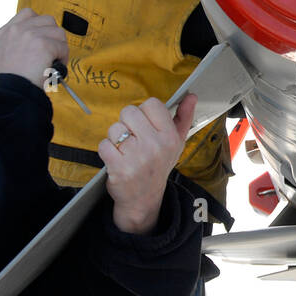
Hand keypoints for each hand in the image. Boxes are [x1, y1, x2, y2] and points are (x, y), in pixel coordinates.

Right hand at [0, 8, 68, 89]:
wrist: (9, 93)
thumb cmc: (9, 82)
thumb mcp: (4, 55)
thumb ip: (18, 43)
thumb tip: (40, 42)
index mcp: (6, 31)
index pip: (28, 13)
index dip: (40, 26)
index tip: (42, 40)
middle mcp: (17, 28)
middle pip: (48, 20)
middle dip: (53, 36)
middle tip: (51, 53)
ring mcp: (30, 34)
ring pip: (59, 32)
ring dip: (60, 48)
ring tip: (53, 63)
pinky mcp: (44, 44)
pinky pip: (63, 47)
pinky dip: (63, 59)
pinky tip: (54, 69)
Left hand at [99, 94, 197, 234]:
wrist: (143, 199)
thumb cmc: (158, 166)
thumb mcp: (176, 143)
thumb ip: (183, 118)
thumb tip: (191, 96)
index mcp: (170, 137)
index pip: (151, 104)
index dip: (144, 113)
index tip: (145, 126)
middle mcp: (156, 146)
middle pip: (129, 112)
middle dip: (127, 124)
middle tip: (133, 140)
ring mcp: (137, 157)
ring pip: (114, 128)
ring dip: (115, 138)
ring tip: (125, 151)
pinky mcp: (119, 167)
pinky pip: (104, 144)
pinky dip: (107, 151)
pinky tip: (117, 160)